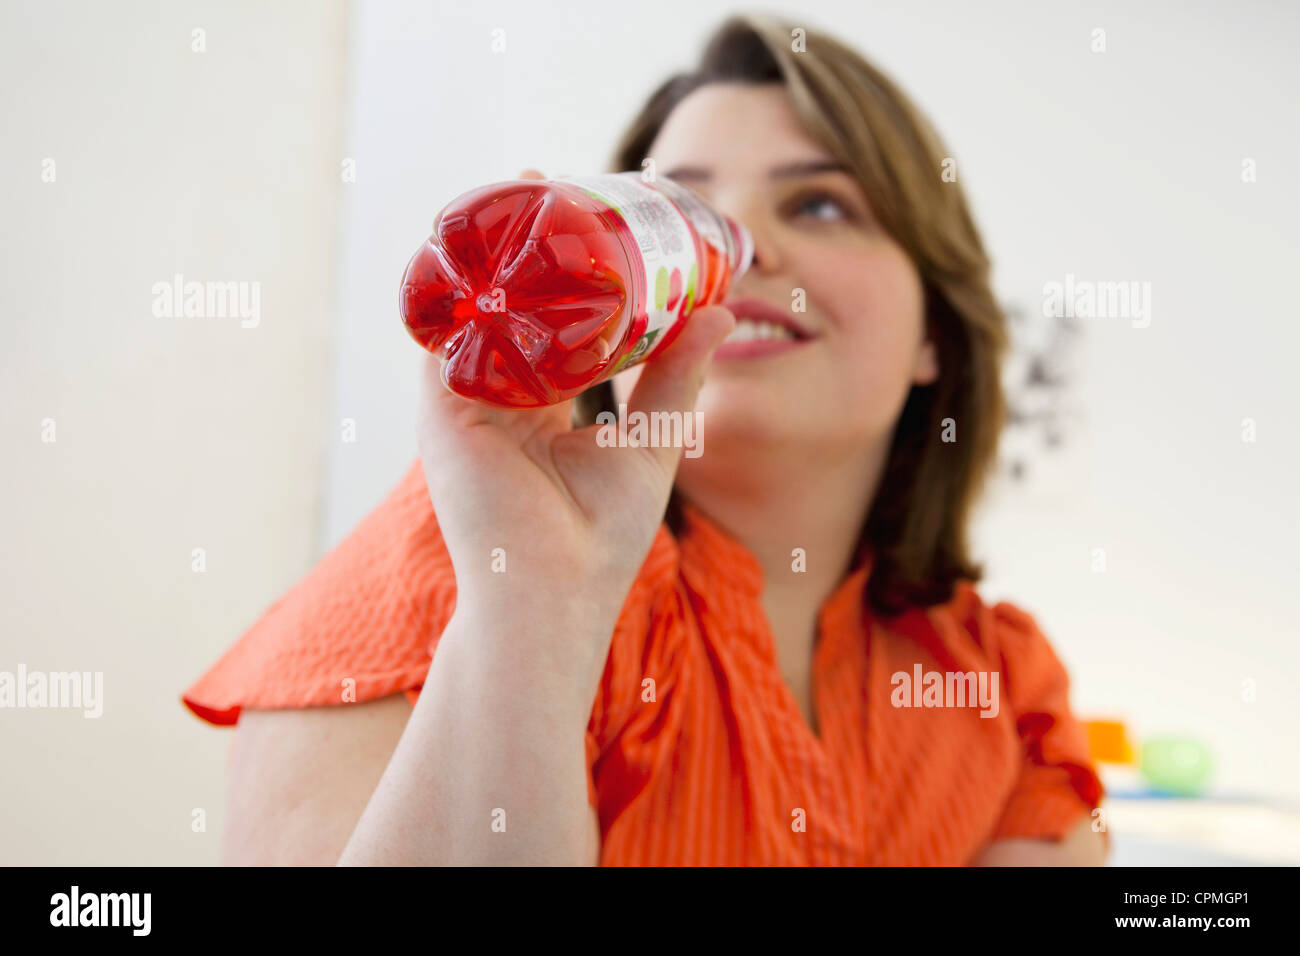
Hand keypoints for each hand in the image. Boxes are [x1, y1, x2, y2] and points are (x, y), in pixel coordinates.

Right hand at [415, 168, 734, 656]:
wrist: (554, 599)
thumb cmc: (601, 536)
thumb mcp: (650, 439)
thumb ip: (673, 376)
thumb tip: (716, 312)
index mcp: (535, 409)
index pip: (543, 323)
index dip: (562, 273)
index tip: (585, 221)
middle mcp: (492, 397)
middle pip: (505, 303)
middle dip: (523, 245)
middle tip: (552, 181)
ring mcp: (463, 401)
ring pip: (474, 305)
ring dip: (497, 247)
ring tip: (529, 187)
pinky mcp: (442, 410)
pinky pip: (449, 329)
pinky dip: (469, 281)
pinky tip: (497, 232)